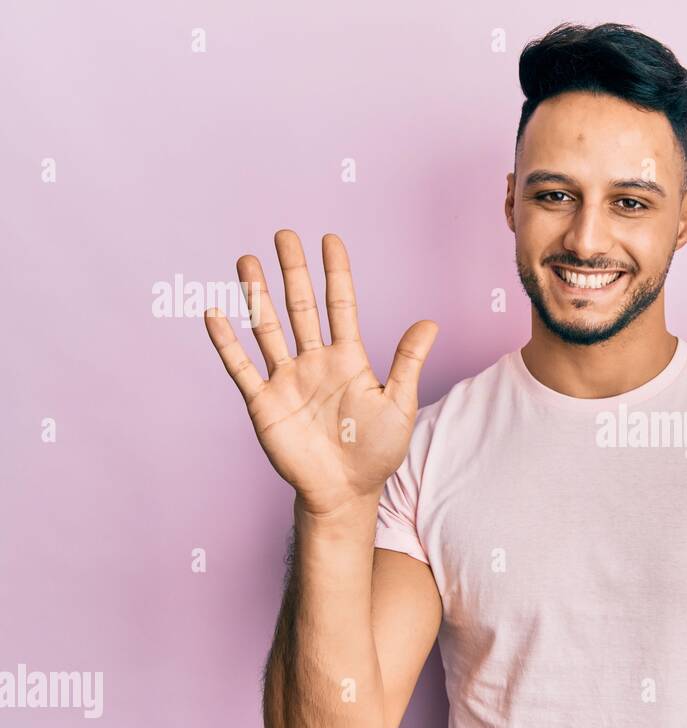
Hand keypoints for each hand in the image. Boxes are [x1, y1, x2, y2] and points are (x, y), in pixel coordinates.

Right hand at [203, 230, 438, 515]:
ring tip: (247, 261)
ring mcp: (286, 379)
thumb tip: (430, 323)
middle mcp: (314, 362)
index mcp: (348, 359)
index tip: (330, 240)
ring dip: (256, 295)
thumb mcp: (399, 404)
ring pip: (268, 328)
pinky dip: (226, 342)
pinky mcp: (263, 402)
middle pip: (301, 307)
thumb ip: (407, 362)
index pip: (341, 305)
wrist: (344, 492)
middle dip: (293, 271)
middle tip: (284, 234)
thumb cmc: (376, 451)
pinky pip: (240, 366)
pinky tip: (215, 312)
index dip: (336, 273)